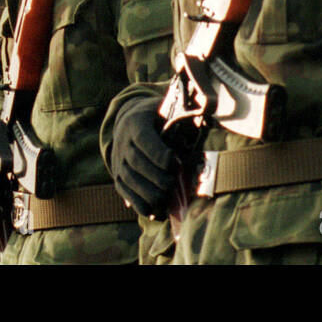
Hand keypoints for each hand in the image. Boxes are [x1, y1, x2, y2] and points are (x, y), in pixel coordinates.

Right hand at [109, 97, 176, 220]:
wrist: (128, 121)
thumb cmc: (156, 117)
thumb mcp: (166, 111)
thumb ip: (181, 119)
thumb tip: (203, 126)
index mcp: (135, 123)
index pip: (144, 140)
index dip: (160, 155)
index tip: (176, 164)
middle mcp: (123, 142)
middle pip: (137, 163)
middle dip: (158, 177)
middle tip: (174, 183)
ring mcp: (117, 161)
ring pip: (130, 180)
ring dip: (150, 192)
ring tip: (167, 198)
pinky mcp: (117, 177)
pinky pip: (126, 192)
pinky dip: (141, 204)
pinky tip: (156, 210)